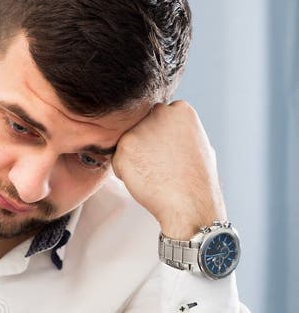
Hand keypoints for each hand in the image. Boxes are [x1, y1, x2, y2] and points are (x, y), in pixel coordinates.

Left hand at [111, 100, 226, 238]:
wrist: (189, 204)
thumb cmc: (196, 181)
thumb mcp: (196, 143)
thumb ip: (178, 130)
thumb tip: (169, 129)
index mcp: (180, 108)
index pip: (157, 118)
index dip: (159, 140)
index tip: (168, 156)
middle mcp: (159, 112)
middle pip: (139, 128)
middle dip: (144, 145)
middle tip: (160, 167)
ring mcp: (141, 128)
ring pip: (127, 144)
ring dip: (134, 159)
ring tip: (155, 174)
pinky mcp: (125, 146)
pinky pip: (117, 160)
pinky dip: (125, 173)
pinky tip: (145, 180)